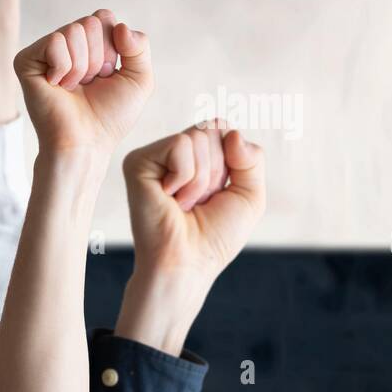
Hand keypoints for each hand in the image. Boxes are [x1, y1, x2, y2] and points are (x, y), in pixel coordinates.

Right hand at [13, 10, 151, 155]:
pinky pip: (54, 42)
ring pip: (74, 30)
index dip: (114, 47)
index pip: (104, 17)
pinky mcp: (26, 60)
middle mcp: (66, 43)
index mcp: (89, 43)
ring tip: (75, 87)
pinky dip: (64, 68)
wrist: (86, 142)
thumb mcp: (139, 78)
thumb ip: (140, 46)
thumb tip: (120, 26)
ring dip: (82, 66)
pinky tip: (58, 86)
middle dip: (99, 57)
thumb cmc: (110, 116)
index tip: (107, 74)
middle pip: (91, 22)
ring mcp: (45, 51)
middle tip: (90, 83)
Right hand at [116, 121, 266, 354]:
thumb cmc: (215, 236)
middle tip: (199, 201)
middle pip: (213, 128)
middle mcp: (173, 152)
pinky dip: (186, 177)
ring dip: (202, 179)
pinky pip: (180, 145)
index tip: (218, 193)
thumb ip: (253, 158)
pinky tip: (171, 199)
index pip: (224, 128)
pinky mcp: (138, 161)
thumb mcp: (250, 195)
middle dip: (218, 170)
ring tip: (184, 203)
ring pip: (198, 136)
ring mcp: (154, 156)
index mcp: (196, 156)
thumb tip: (233, 132)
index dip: (233, 160)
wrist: (188, 263)